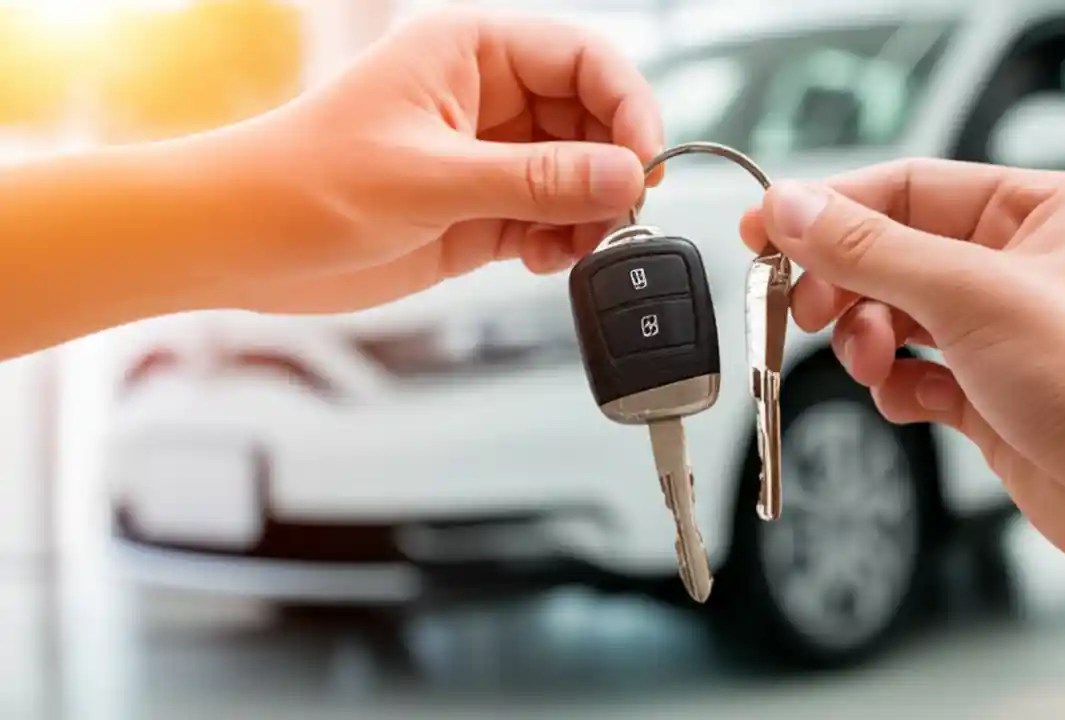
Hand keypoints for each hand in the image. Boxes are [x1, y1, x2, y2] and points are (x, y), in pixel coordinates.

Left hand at [210, 8, 660, 312]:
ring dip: (588, 214)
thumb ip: (536, 181)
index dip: (626, 104)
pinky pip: (548, 218)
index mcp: (470, 51)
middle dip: (610, 168)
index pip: (581, 58)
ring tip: (573, 245)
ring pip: (575, 176)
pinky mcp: (478, 210)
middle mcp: (485, 98)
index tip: (646, 158)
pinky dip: (560, 242)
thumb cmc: (304, 182)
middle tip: (619, 213)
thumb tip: (624, 176)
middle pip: (589, 120)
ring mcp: (484, 157)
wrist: (244, 245)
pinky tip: (542, 258)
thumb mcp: (431, 178)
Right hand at [740, 159, 1064, 592]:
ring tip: (873, 364)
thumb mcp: (972, 293)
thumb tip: (793, 209)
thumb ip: (871, 249)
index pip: (908, 188)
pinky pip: (916, 377)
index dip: (830, 209)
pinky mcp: (993, 398)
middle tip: (800, 309)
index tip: (764, 230)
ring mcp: (1006, 335)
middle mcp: (1022, 266)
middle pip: (893, 254)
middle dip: (843, 284)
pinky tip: (908, 400)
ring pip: (898, 318)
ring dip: (867, 341)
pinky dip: (897, 387)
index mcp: (1037, 211)